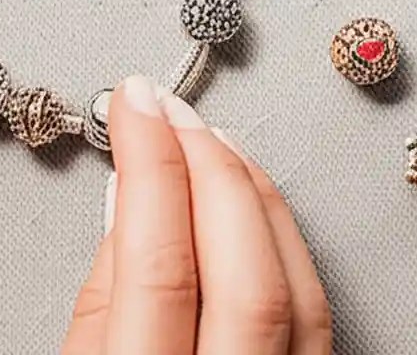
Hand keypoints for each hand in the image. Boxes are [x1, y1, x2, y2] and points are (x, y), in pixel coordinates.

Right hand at [62, 76, 332, 354]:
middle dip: (205, 166)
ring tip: (207, 139)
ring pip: (295, 283)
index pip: (159, 262)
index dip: (147, 166)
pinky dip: (282, 240)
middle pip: (242, 264)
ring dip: (250, 193)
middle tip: (168, 109)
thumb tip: (129, 198)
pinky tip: (251, 201)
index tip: (133, 106)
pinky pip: (314, 308)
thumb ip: (101, 296)